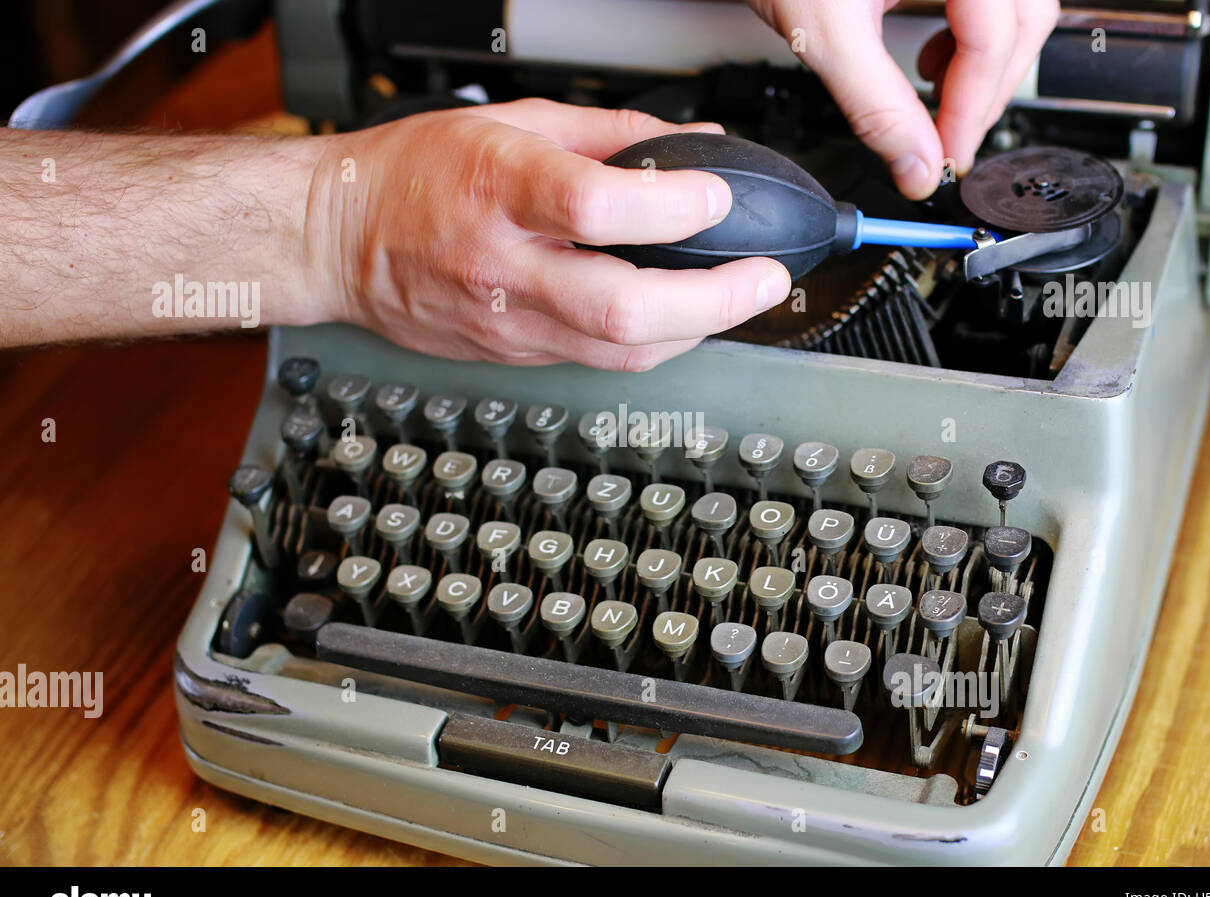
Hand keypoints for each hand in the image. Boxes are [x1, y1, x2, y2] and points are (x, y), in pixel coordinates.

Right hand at [306, 98, 791, 370]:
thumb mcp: (510, 122)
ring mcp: (508, 322)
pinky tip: (687, 317)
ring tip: (742, 298)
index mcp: (497, 189)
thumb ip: (611, 133)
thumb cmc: (415, 175)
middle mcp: (503, 265)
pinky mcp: (514, 355)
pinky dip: (658, 341)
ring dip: (700, 329)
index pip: (595, 207)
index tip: (720, 195)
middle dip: (716, 300)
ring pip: (622, 350)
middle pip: (622, 307)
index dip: (673, 207)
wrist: (343, 241)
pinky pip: (604, 360)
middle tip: (766, 278)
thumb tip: (695, 145)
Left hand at [747, 0, 1058, 197]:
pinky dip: (966, 35)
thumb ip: (876, 106)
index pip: (995, 39)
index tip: (946, 157)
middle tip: (947, 145)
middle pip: (1022, 23)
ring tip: (935, 99)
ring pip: (1012, 10)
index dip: (972, 110)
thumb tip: (917, 166)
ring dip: (980, 65)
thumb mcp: (826, 33)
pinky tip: (930, 59)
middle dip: (984, 93)